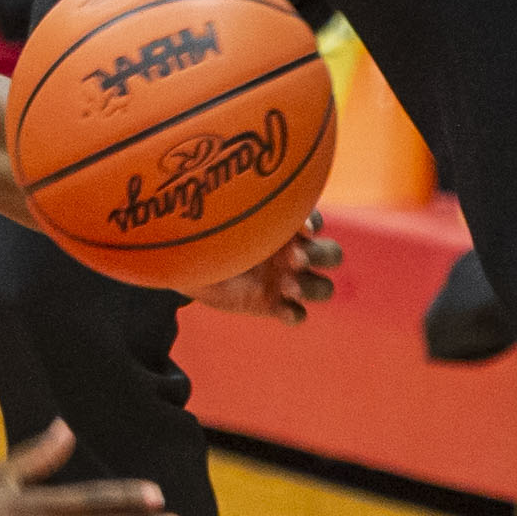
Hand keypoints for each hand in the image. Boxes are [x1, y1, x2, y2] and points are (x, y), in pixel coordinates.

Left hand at [189, 218, 342, 324]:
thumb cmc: (204, 233)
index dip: (314, 222)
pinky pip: (297, 315)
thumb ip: (237, 210)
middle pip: (332, 254)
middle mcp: (291, 252)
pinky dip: (294, 314)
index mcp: (282, 226)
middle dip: (321, 256)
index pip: (314, 220)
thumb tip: (248, 201)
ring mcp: (285, 280)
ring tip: (287, 286)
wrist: (184, 264)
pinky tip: (281, 309)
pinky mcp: (273, 306)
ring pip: (323, 287)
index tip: (300, 228)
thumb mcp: (218, 217)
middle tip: (294, 259)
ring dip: (310, 287)